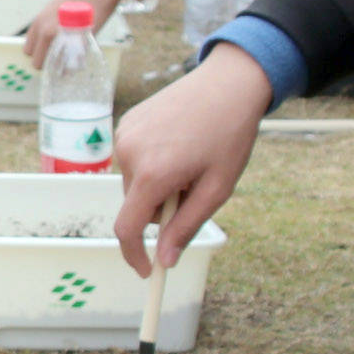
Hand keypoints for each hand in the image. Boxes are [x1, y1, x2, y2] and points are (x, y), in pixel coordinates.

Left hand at [26, 0, 130, 67]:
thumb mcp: (56, 8)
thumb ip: (50, 24)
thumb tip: (50, 40)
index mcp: (38, 22)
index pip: (28, 50)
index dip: (39, 52)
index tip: (48, 51)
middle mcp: (46, 32)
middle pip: (38, 63)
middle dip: (48, 63)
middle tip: (61, 57)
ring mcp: (61, 39)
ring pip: (55, 68)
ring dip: (62, 67)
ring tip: (72, 58)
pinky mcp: (80, 43)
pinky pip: (73, 65)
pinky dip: (76, 65)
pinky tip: (82, 57)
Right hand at [110, 46, 273, 275]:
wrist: (228, 83)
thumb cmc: (229, 135)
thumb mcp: (217, 188)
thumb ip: (186, 227)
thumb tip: (164, 260)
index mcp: (153, 174)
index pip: (127, 228)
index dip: (134, 255)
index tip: (147, 270)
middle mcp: (130, 154)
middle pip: (135, 205)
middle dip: (160, 208)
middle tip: (194, 186)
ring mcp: (124, 135)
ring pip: (134, 183)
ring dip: (156, 184)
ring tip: (188, 159)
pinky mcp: (125, 122)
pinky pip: (133, 159)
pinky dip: (151, 163)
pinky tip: (177, 142)